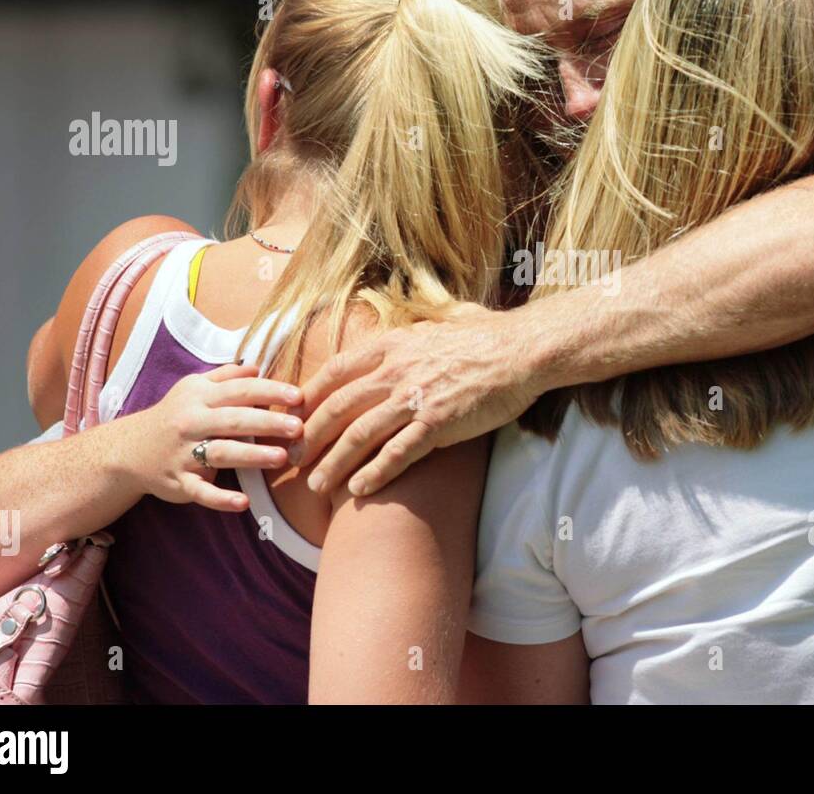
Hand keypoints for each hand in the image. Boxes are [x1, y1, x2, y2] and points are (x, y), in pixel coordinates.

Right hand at [121, 364, 303, 510]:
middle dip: (267, 423)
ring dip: (252, 456)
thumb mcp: (193, 388)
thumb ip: (226, 377)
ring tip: (281, 457)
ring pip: (221, 453)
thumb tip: (257, 367)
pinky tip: (244, 503)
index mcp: (200, 397)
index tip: (298, 396)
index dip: (270, 392)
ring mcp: (185, 454)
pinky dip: (220, 499)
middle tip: (298, 427)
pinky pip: (201, 491)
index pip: (240, 391)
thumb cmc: (174, 415)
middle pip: (234, 420)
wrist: (128, 450)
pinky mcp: (179, 482)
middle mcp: (192, 422)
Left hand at [295, 309, 540, 497]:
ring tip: (317, 486)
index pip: (336, 371)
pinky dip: (375, 474)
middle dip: (309, 437)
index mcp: (393, 345)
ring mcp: (415, 398)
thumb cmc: (490, 336)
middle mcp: (396, 371)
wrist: (523, 351)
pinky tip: (360, 490)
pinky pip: (397, 454)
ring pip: (359, 435)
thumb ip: (419, 331)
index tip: (293, 416)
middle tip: (291, 459)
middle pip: (338, 407)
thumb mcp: (442, 323)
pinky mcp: (438, 423)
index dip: (309, 396)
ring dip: (333, 464)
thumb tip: (413, 332)